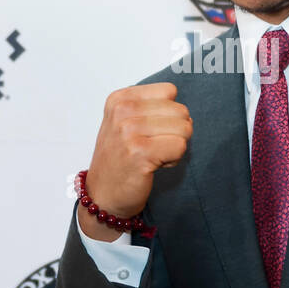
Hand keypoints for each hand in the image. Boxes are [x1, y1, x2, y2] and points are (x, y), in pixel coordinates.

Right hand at [81, 83, 190, 240]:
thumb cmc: (119, 160)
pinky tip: (156, 166)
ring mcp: (129, 131)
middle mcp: (122, 111)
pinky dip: (174, 159)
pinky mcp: (140, 152)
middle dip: (175, 132)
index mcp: (120, 99)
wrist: (102, 196)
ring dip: (175, 146)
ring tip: (155, 156)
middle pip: (180, 110)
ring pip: (184, 128)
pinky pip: (180, 147)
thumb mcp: (124, 123)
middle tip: (154, 147)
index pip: (169, 91)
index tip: (151, 131)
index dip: (168, 114)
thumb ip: (150, 108)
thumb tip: (185, 114)